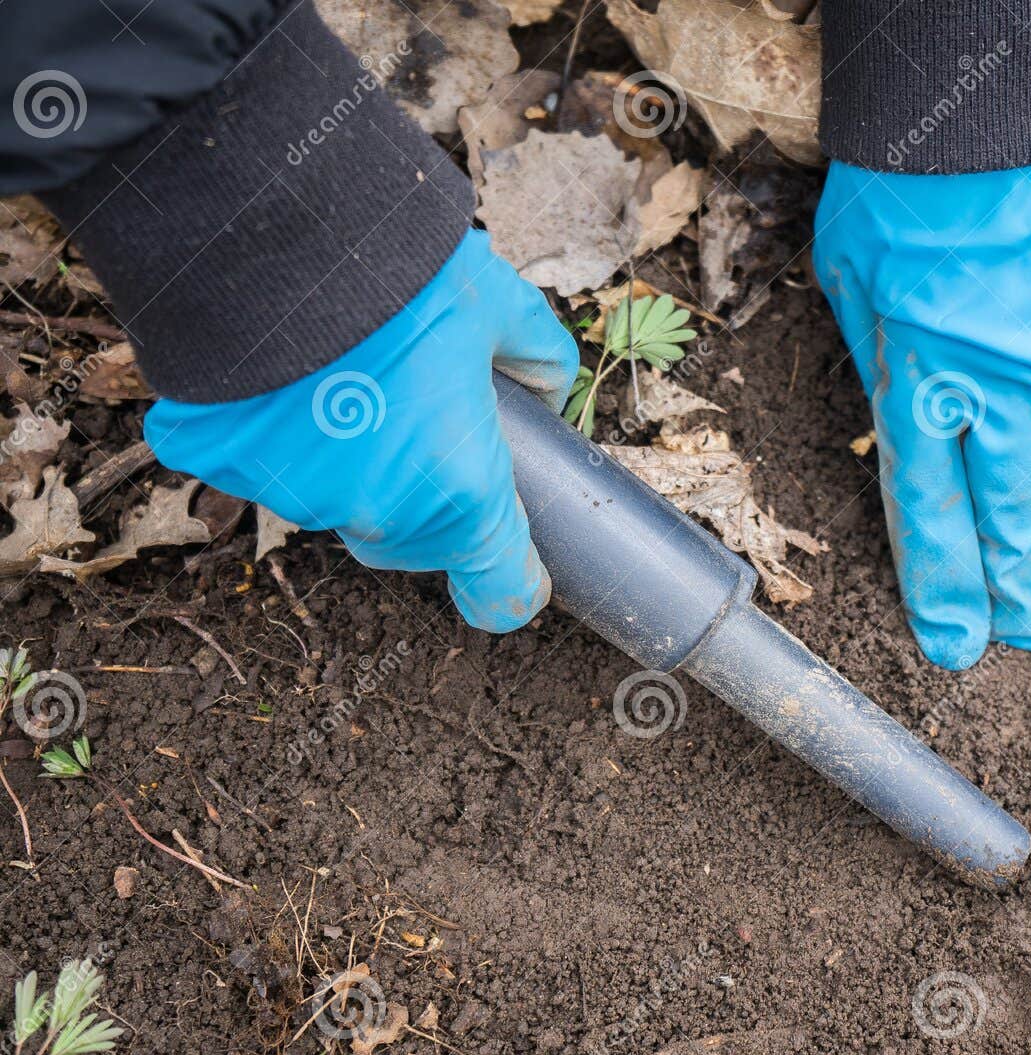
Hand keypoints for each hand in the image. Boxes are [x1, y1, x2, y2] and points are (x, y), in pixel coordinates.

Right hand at [143, 230, 577, 632]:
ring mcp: (298, 496)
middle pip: (416, 544)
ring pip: (341, 506)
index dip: (511, 583)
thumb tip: (548, 389)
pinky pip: (264, 468)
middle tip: (427, 421)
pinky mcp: (224, 468)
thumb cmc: (401, 272)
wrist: (273, 230)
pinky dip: (279, 438)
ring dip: (352, 466)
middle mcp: (382, 512)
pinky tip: (285, 378)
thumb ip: (538, 357)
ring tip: (349, 380)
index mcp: (462, 487)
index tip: (516, 571)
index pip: (500, 590)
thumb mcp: (498, 304)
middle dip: (430, 501)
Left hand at [812, 138, 1030, 669]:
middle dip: (1012, 585)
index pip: (932, 511)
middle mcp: (1000, 379)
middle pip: (1011, 510)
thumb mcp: (853, 284)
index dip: (947, 586)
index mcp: (918, 373)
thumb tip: (914, 448)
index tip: (958, 645)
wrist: (981, 91)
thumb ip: (886, 374)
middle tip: (1021, 637)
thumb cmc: (895, 186)